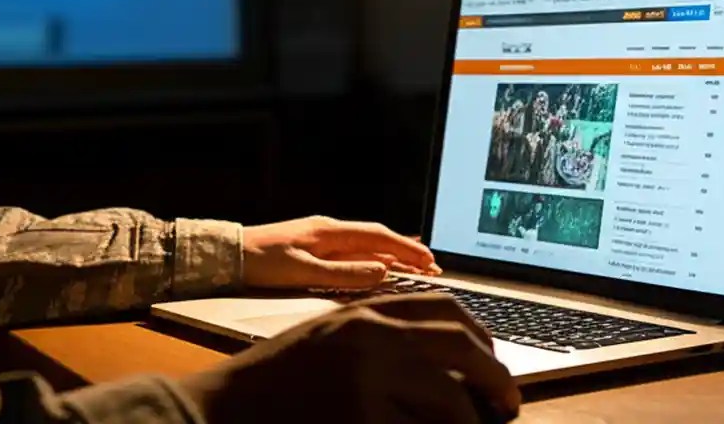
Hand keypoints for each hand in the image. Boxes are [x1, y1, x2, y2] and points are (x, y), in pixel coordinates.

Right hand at [178, 293, 519, 422]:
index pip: (445, 310)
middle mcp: (369, 336)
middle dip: (497, 381)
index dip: (482, 337)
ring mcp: (365, 380)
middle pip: (461, 348)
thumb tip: (449, 367)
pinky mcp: (360, 421)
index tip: (494, 363)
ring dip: (469, 423)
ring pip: (452, 402)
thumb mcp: (328, 342)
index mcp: (362, 313)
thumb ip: (380, 342)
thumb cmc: (272, 385)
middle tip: (507, 408)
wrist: (217, 412)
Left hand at [242, 215, 440, 289]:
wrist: (229, 253)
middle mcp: (329, 230)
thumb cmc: (263, 263)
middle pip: (376, 238)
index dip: (405, 249)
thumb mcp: (304, 272)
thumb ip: (344, 273)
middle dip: (406, 252)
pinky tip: (380, 266)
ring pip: (366, 244)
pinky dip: (372, 257)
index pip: (377, 237)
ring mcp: (321, 237)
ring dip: (391, 256)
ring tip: (416, 268)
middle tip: (432, 268)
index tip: (429, 262)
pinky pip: (352, 250)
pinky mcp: (313, 247)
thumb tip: (383, 271)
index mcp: (330, 231)